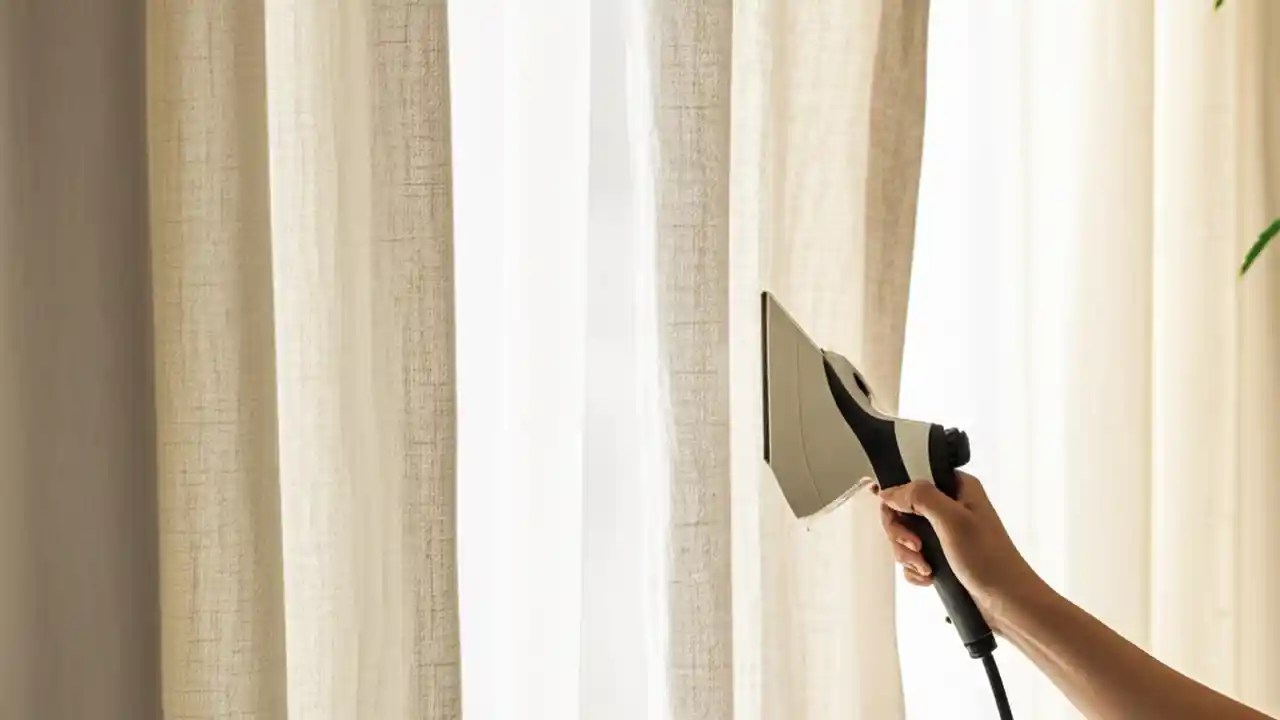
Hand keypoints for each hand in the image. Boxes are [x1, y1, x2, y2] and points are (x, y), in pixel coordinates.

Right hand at [876, 472, 1043, 628]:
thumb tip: (888, 491)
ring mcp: (944, 532)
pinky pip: (913, 556)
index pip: (914, 479)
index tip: (894, 515)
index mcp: (957, 488)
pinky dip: (915, 568)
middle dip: (901, 533)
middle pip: (903, 510)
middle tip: (915, 546)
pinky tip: (928, 577)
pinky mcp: (941, 555)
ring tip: (925, 568)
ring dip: (908, 554)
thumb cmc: (987, 558)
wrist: (1007, 601)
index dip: (898, 496)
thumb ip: (919, 497)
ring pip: (905, 536)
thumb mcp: (953, 519)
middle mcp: (950, 506)